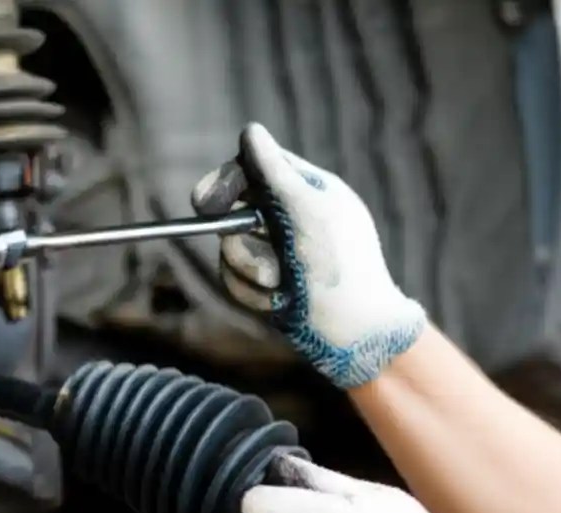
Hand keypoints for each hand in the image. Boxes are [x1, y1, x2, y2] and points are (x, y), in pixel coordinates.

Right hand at [192, 123, 424, 387]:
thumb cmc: (339, 268)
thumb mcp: (306, 212)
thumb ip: (273, 173)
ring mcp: (278, 254)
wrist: (355, 334)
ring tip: (277, 283)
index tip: (205, 201)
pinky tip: (278, 303)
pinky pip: (235, 281)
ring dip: (248, 268)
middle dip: (237, 234)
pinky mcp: (267, 285)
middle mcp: (291, 219)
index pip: (257, 168)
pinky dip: (251, 293)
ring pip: (231, 249)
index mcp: (310, 192)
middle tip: (220, 243)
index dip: (227, 181)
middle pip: (236, 209)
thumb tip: (249, 130)